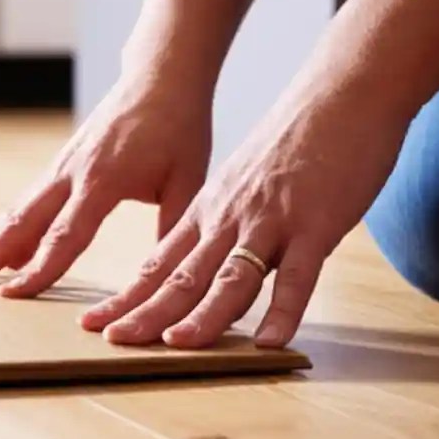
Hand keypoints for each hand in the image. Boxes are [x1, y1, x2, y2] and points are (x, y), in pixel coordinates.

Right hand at [0, 75, 211, 296]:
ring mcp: (60, 169)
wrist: (161, 75)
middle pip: (18, 223)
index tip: (10, 295)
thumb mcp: (188, 179)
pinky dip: (2, 231)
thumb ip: (171, 228)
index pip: (64, 235)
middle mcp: (70, 174)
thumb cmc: (180, 127)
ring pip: (13, 214)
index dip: (38, 269)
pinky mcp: (59, 167)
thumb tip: (168, 280)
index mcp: (103, 180)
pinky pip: (25, 204)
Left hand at [80, 88, 407, 348]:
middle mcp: (230, 218)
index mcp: (210, 210)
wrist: (343, 92)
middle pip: (182, 276)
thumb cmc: (296, 140)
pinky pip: (298, 276)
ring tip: (177, 346)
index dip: (129, 297)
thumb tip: (208, 261)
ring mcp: (271, 222)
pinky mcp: (316, 225)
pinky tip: (271, 342)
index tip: (95, 323)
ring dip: (204, 315)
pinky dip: (284, 311)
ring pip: (231, 278)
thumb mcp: (242, 181)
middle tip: (114, 341)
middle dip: (146, 312)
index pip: (160, 264)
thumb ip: (224, 221)